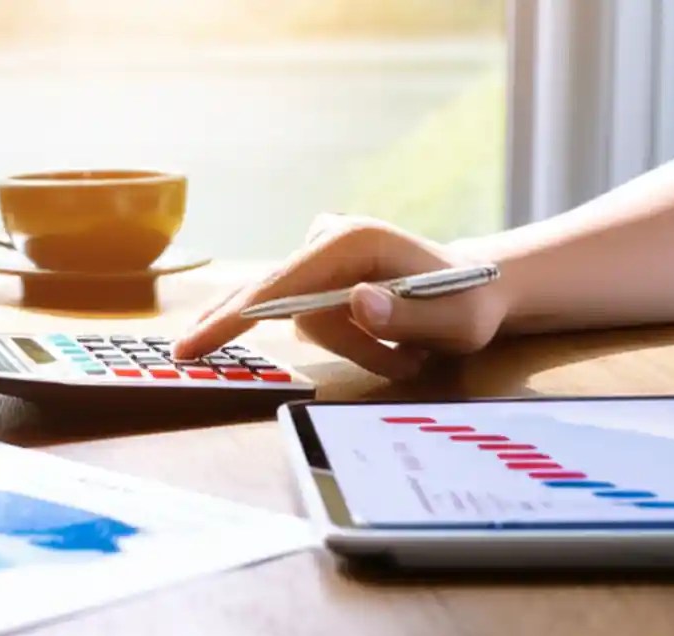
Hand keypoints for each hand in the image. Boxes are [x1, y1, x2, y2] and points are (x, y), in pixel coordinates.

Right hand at [172, 214, 509, 378]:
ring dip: (351, 350)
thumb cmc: (470, 303)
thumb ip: (407, 314)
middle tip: (198, 353)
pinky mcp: (321, 273)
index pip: (279, 284)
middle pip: (273, 298)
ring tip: (407, 358)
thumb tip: (357, 301)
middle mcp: (328, 238)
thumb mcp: (454, 320)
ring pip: (302, 320)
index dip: (233, 317)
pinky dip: (348, 343)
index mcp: (352, 240)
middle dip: (264, 331)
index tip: (192, 345)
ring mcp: (321, 255)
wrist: (481, 289)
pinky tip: (392, 347)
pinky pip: (311, 319)